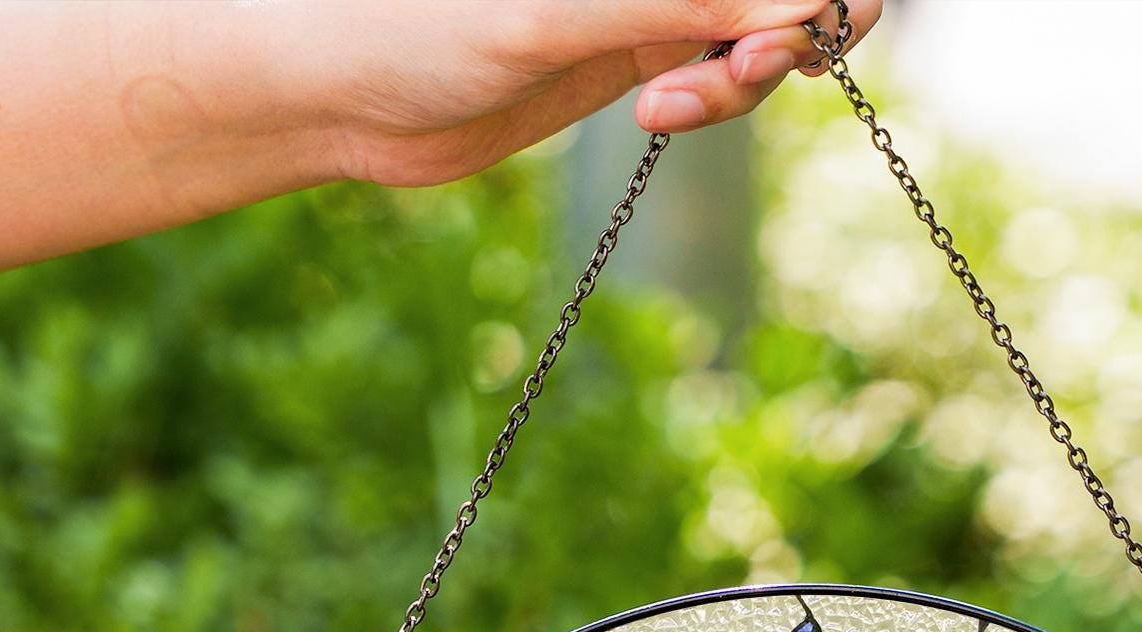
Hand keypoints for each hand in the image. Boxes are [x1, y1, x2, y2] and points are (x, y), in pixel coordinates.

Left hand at [261, 0, 884, 186]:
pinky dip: (716, 97)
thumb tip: (803, 5)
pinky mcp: (636, 42)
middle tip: (739, 69)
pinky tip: (663, 111)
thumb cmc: (410, 25)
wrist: (338, 95)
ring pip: (759, 19)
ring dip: (746, 71)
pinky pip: (719, 64)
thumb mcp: (553, 11)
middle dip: (786, 21)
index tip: (793, 33)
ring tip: (671, 105)